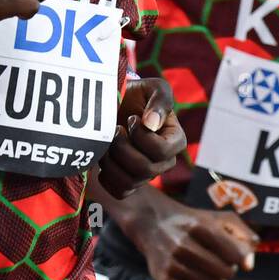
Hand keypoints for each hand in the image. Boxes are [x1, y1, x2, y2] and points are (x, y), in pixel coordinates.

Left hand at [99, 76, 184, 199]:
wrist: (116, 104)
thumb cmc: (138, 95)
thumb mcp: (153, 87)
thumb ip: (160, 100)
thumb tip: (152, 124)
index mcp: (175, 140)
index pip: (163, 151)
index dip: (143, 137)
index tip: (131, 118)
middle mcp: (164, 162)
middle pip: (145, 169)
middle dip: (123, 148)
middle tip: (114, 130)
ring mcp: (147, 175)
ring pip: (130, 182)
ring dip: (111, 162)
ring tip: (105, 143)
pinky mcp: (129, 183)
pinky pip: (119, 191)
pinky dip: (106, 177)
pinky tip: (102, 158)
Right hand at [129, 187, 258, 279]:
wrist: (152, 224)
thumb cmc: (193, 222)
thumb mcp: (218, 218)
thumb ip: (242, 234)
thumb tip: (249, 265)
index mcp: (199, 226)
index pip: (234, 253)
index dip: (242, 258)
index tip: (240, 258)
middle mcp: (182, 244)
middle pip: (224, 272)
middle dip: (229, 270)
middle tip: (223, 263)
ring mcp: (171, 263)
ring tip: (212, 271)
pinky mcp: (164, 279)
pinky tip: (200, 278)